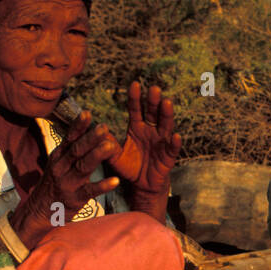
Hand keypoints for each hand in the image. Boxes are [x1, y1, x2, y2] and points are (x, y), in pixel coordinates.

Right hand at [9, 110, 120, 248]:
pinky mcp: (75, 199)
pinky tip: (115, 181)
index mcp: (58, 157)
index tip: (87, 113)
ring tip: (111, 146)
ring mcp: (67, 184)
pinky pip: (90, 191)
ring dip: (96, 156)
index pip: (69, 139)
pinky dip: (102, 186)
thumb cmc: (53, 184)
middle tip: (104, 127)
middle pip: (76, 151)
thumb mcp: (57, 164)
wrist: (39, 211)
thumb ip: (70, 148)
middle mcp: (61, 168)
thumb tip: (82, 126)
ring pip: (82, 167)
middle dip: (90, 138)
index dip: (78, 126)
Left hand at [110, 81, 180, 219]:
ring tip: (167, 103)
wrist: (141, 185)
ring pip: (165, 125)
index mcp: (137, 127)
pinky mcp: (168, 156)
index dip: (135, 98)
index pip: (136, 109)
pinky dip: (174, 143)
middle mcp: (150, 131)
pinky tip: (176, 136)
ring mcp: (161, 142)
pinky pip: (172, 149)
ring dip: (166, 114)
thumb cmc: (128, 167)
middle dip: (153, 101)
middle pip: (152, 113)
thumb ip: (106, 143)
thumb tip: (94, 129)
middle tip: (153, 88)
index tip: (134, 84)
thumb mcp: (114, 155)